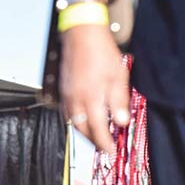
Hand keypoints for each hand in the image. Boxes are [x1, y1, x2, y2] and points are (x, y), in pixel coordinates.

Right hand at [59, 24, 129, 151]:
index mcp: (90, 98)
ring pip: (72, 122)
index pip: (97, 129)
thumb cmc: (100, 51)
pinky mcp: (63, 89)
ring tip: (94, 136)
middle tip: (104, 147)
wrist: (82, 34)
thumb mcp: (118, 77)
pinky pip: (66, 112)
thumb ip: (119, 102)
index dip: (104, 143)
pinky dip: (74, 120)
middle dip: (93, 141)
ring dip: (83, 132)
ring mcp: (67, 94)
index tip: (111, 150)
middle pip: (82, 129)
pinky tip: (81, 119)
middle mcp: (76, 99)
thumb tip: (122, 122)